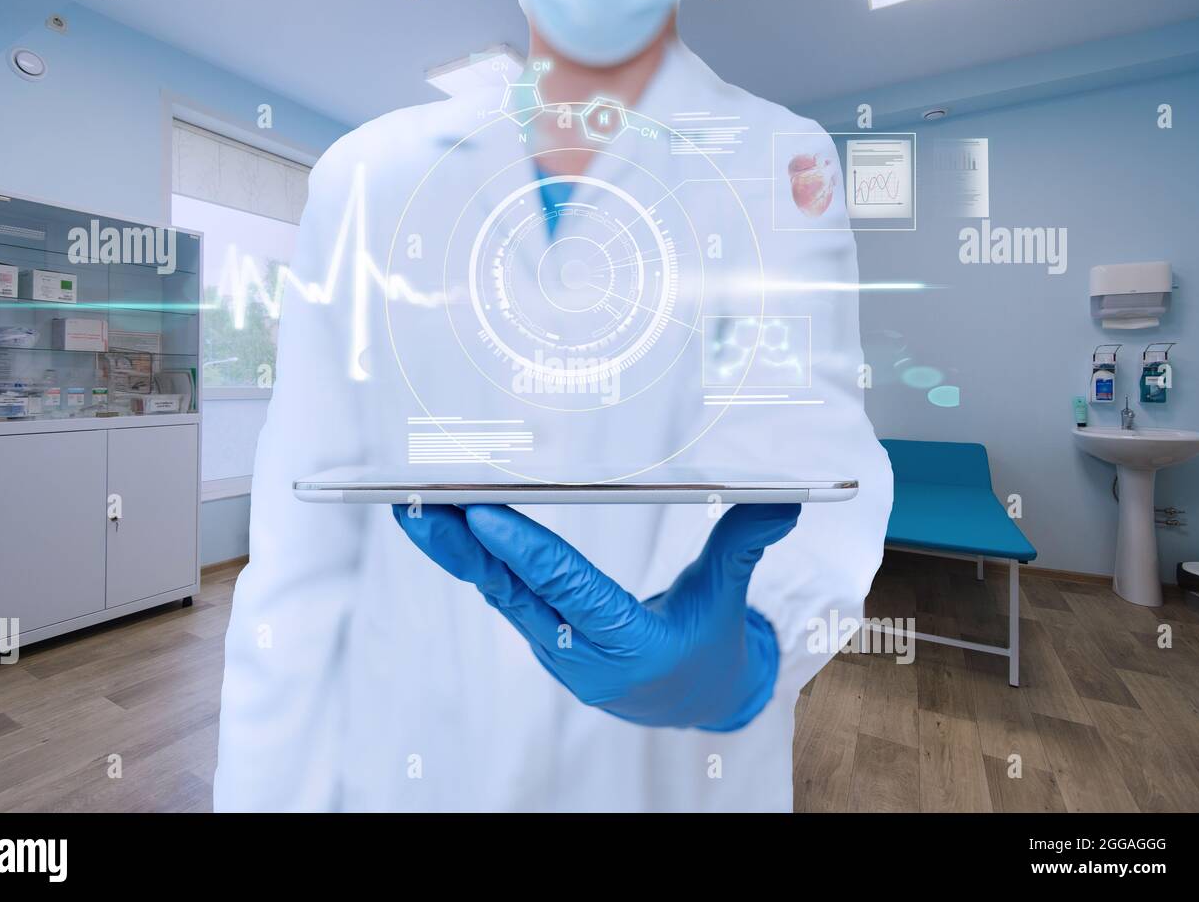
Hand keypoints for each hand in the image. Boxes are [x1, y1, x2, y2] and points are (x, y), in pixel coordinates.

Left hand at [391, 502, 799, 730]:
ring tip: (415, 507)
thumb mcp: (727, 597)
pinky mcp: (544, 641)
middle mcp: (581, 655)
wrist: (693, 699)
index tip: (478, 513)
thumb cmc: (711, 643)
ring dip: (456, 551)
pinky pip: (503, 597)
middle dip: (462, 547)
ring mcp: (555, 651)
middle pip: (513, 593)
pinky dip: (475, 562)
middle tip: (415, 504)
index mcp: (628, 646)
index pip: (568, 591)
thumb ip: (743, 542)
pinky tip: (445, 528)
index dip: (524, 551)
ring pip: (498, 594)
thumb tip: (782, 498)